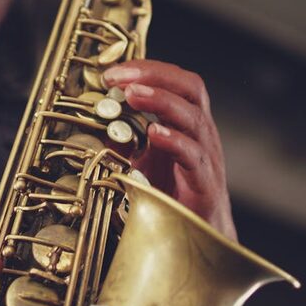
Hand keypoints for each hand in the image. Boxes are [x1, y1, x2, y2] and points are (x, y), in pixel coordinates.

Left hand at [103, 60, 236, 240]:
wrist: (198, 235)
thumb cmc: (173, 194)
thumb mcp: (142, 161)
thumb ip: (125, 140)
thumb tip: (98, 122)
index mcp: (187, 122)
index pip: (176, 82)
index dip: (148, 70)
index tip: (114, 72)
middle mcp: (201, 133)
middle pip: (190, 88)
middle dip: (155, 76)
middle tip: (122, 76)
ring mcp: (206, 156)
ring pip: (193, 117)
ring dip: (161, 101)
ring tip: (132, 94)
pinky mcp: (205, 183)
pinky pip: (193, 155)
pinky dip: (174, 141)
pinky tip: (154, 133)